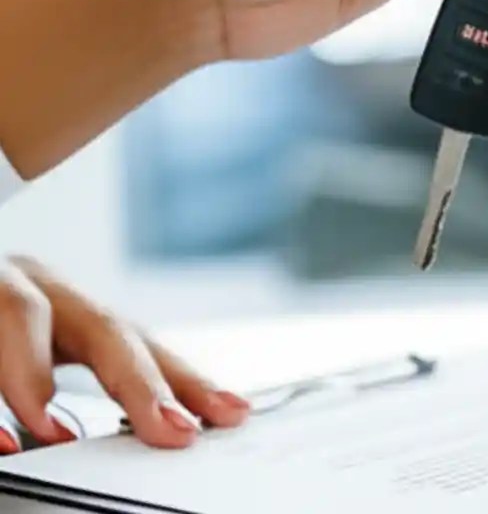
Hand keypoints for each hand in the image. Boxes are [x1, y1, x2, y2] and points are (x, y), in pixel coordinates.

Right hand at [0, 256, 248, 453]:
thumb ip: (89, 389)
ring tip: (53, 434)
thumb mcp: (40, 351)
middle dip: (140, 383)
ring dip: (34, 381)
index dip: (186, 381)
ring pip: (20, 317)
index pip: (141, 345)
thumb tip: (161, 427)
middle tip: (171, 431)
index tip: (232, 415)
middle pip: (103, 328)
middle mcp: (36, 288)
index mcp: (68, 306)